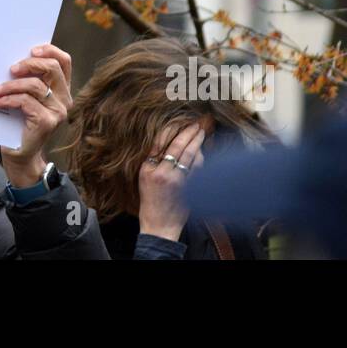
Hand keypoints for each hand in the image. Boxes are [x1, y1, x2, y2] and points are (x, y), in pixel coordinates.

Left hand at [0, 43, 72, 187]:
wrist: (20, 154)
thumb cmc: (19, 122)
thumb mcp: (25, 96)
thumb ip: (27, 80)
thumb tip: (13, 59)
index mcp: (61, 89)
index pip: (64, 61)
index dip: (49, 50)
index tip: (31, 50)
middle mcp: (65, 99)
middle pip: (52, 68)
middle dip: (29, 64)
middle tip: (10, 69)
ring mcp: (58, 112)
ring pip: (35, 85)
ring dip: (11, 85)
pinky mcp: (47, 122)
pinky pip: (26, 101)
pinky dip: (8, 99)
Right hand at [138, 122, 204, 241]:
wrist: (159, 225)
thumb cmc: (151, 201)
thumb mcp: (145, 178)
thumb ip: (154, 161)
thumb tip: (170, 143)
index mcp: (148, 169)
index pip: (161, 143)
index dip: (173, 130)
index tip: (180, 122)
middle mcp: (162, 173)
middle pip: (179, 147)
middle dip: (189, 133)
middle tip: (197, 124)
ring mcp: (177, 182)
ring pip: (191, 156)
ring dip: (197, 143)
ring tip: (201, 134)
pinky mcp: (188, 189)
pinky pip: (197, 169)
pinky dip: (201, 159)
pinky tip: (202, 152)